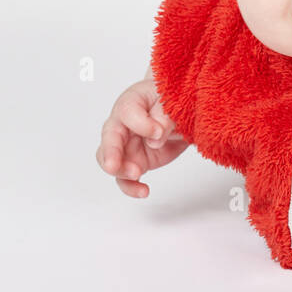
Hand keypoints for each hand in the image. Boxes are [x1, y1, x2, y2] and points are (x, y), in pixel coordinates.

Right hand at [96, 71, 188, 197]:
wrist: (182, 113)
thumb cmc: (171, 100)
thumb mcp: (173, 101)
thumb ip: (165, 116)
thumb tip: (156, 136)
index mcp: (131, 102)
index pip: (127, 112)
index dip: (141, 124)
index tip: (158, 131)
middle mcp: (122, 125)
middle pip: (109, 138)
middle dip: (111, 153)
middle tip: (114, 165)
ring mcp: (126, 146)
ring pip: (112, 161)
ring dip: (121, 171)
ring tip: (136, 174)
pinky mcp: (136, 161)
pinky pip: (126, 178)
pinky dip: (132, 187)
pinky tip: (143, 191)